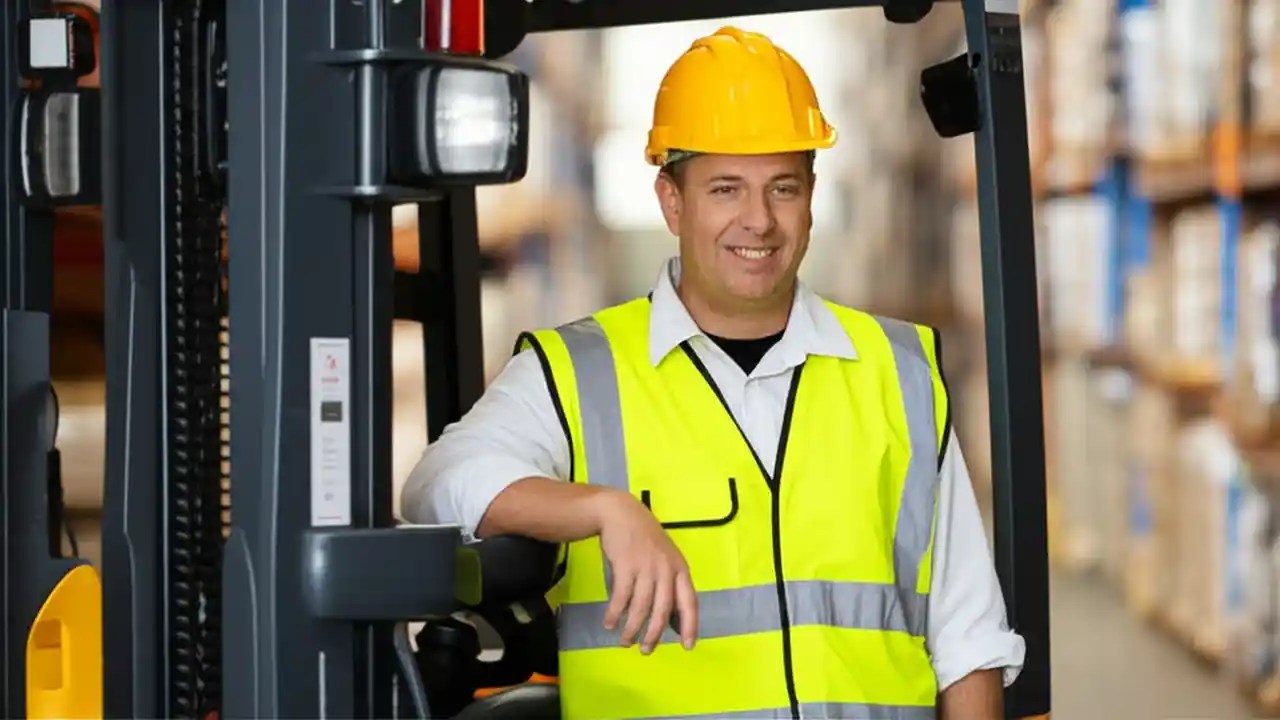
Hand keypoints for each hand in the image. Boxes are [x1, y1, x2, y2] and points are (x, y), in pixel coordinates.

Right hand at [593, 490, 698, 653]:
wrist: (620, 513)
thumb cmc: (644, 539)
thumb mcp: (665, 559)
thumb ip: (670, 585)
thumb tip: (671, 621)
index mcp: (680, 568)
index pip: (689, 601)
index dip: (689, 625)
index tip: (687, 646)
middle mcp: (666, 569)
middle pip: (663, 609)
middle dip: (654, 634)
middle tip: (646, 650)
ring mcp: (646, 566)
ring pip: (641, 606)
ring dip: (632, 627)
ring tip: (625, 642)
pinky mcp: (625, 564)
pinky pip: (621, 596)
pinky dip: (615, 613)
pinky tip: (610, 623)